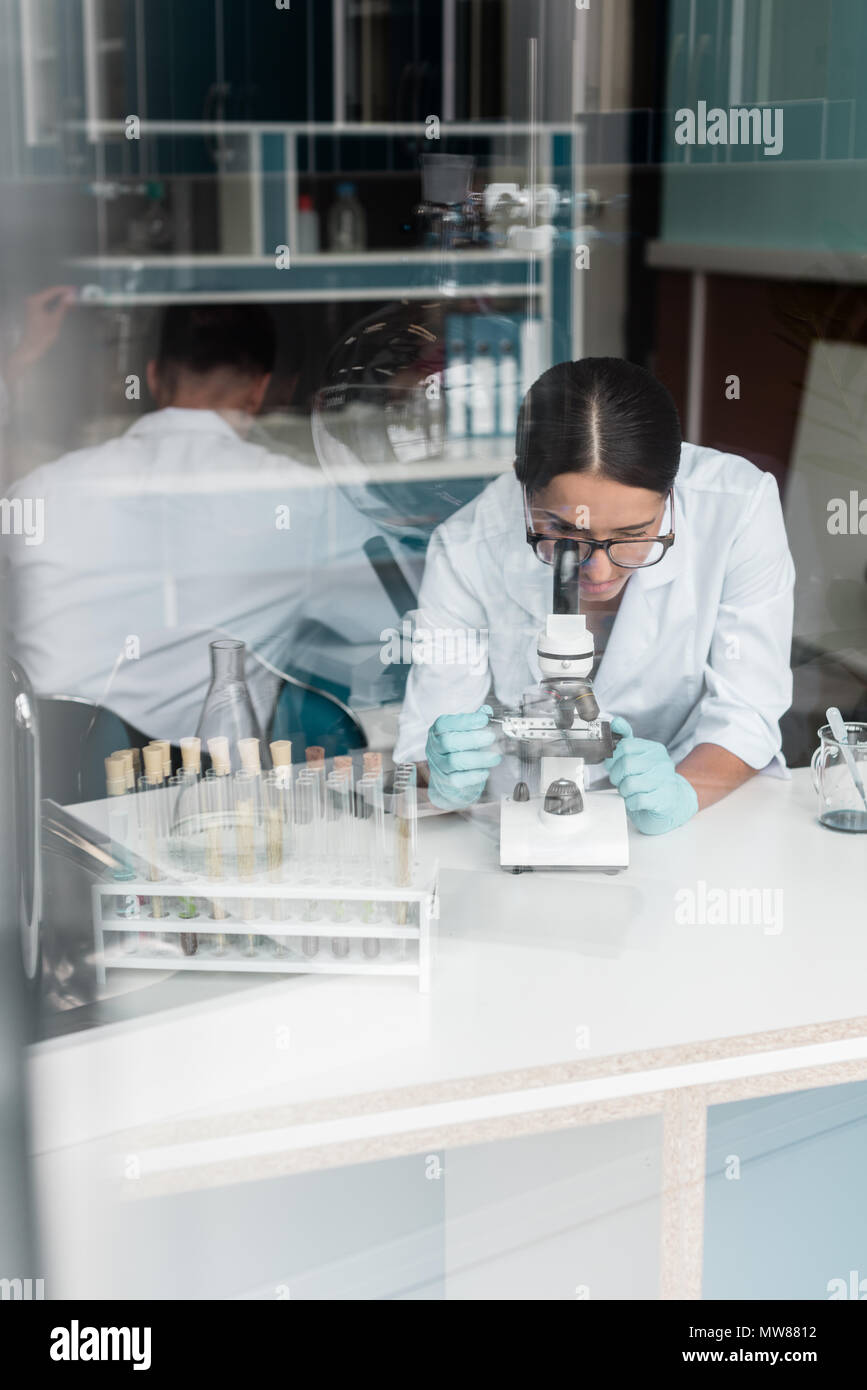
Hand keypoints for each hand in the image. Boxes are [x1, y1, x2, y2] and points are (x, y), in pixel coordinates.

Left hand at [7, 286, 75, 377]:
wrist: (32, 347)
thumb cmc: (43, 335)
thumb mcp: (55, 320)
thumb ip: (63, 306)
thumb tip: (71, 296)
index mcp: (36, 300)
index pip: (52, 291)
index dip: (65, 290)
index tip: (75, 289)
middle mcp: (33, 300)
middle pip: (50, 293)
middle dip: (63, 294)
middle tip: (76, 294)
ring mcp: (33, 305)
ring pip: (49, 299)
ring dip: (60, 299)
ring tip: (73, 300)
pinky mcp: (34, 310)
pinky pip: (47, 304)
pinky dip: (56, 304)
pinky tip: (65, 306)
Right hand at [425, 704, 500, 809]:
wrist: (447, 778)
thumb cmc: (458, 749)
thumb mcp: (464, 732)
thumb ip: (474, 720)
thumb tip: (486, 711)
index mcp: (437, 732)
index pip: (445, 724)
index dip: (465, 721)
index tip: (484, 719)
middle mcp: (434, 748)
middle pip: (449, 742)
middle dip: (473, 739)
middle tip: (491, 737)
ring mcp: (438, 766)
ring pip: (455, 761)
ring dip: (478, 758)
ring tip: (495, 757)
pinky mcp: (446, 783)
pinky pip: (459, 779)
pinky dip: (474, 775)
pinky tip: (485, 771)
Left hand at [604, 715, 697, 834]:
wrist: (673, 801)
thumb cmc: (651, 779)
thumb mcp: (639, 756)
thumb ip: (626, 739)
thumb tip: (616, 722)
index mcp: (654, 749)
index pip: (625, 746)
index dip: (614, 758)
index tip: (615, 766)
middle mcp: (662, 762)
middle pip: (625, 765)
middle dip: (617, 777)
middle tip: (621, 781)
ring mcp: (664, 781)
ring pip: (629, 784)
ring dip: (624, 791)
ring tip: (630, 791)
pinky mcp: (663, 799)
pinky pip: (637, 800)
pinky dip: (631, 803)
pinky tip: (637, 801)